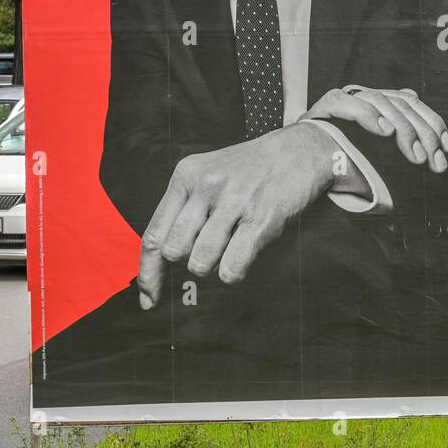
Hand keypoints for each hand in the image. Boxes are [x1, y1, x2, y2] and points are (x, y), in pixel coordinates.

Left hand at [136, 122, 343, 307]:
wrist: (299, 150)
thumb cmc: (251, 168)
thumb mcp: (209, 174)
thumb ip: (185, 208)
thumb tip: (162, 257)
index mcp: (186, 175)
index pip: (154, 234)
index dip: (148, 272)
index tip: (150, 297)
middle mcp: (206, 186)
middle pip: (175, 250)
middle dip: (188, 262)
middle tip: (208, 254)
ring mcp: (234, 201)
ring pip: (201, 260)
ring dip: (213, 267)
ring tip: (229, 250)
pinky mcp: (261, 216)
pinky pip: (233, 264)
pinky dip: (234, 273)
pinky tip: (242, 258)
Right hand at [301, 86, 447, 173]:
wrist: (301, 159)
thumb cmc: (342, 157)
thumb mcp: (379, 152)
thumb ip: (400, 140)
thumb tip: (429, 134)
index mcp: (381, 103)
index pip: (414, 105)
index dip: (434, 123)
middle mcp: (366, 95)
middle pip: (403, 104)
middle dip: (424, 134)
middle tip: (434, 161)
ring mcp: (347, 97)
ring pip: (381, 102)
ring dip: (403, 130)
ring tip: (416, 157)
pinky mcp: (327, 104)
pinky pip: (349, 104)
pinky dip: (368, 116)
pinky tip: (385, 132)